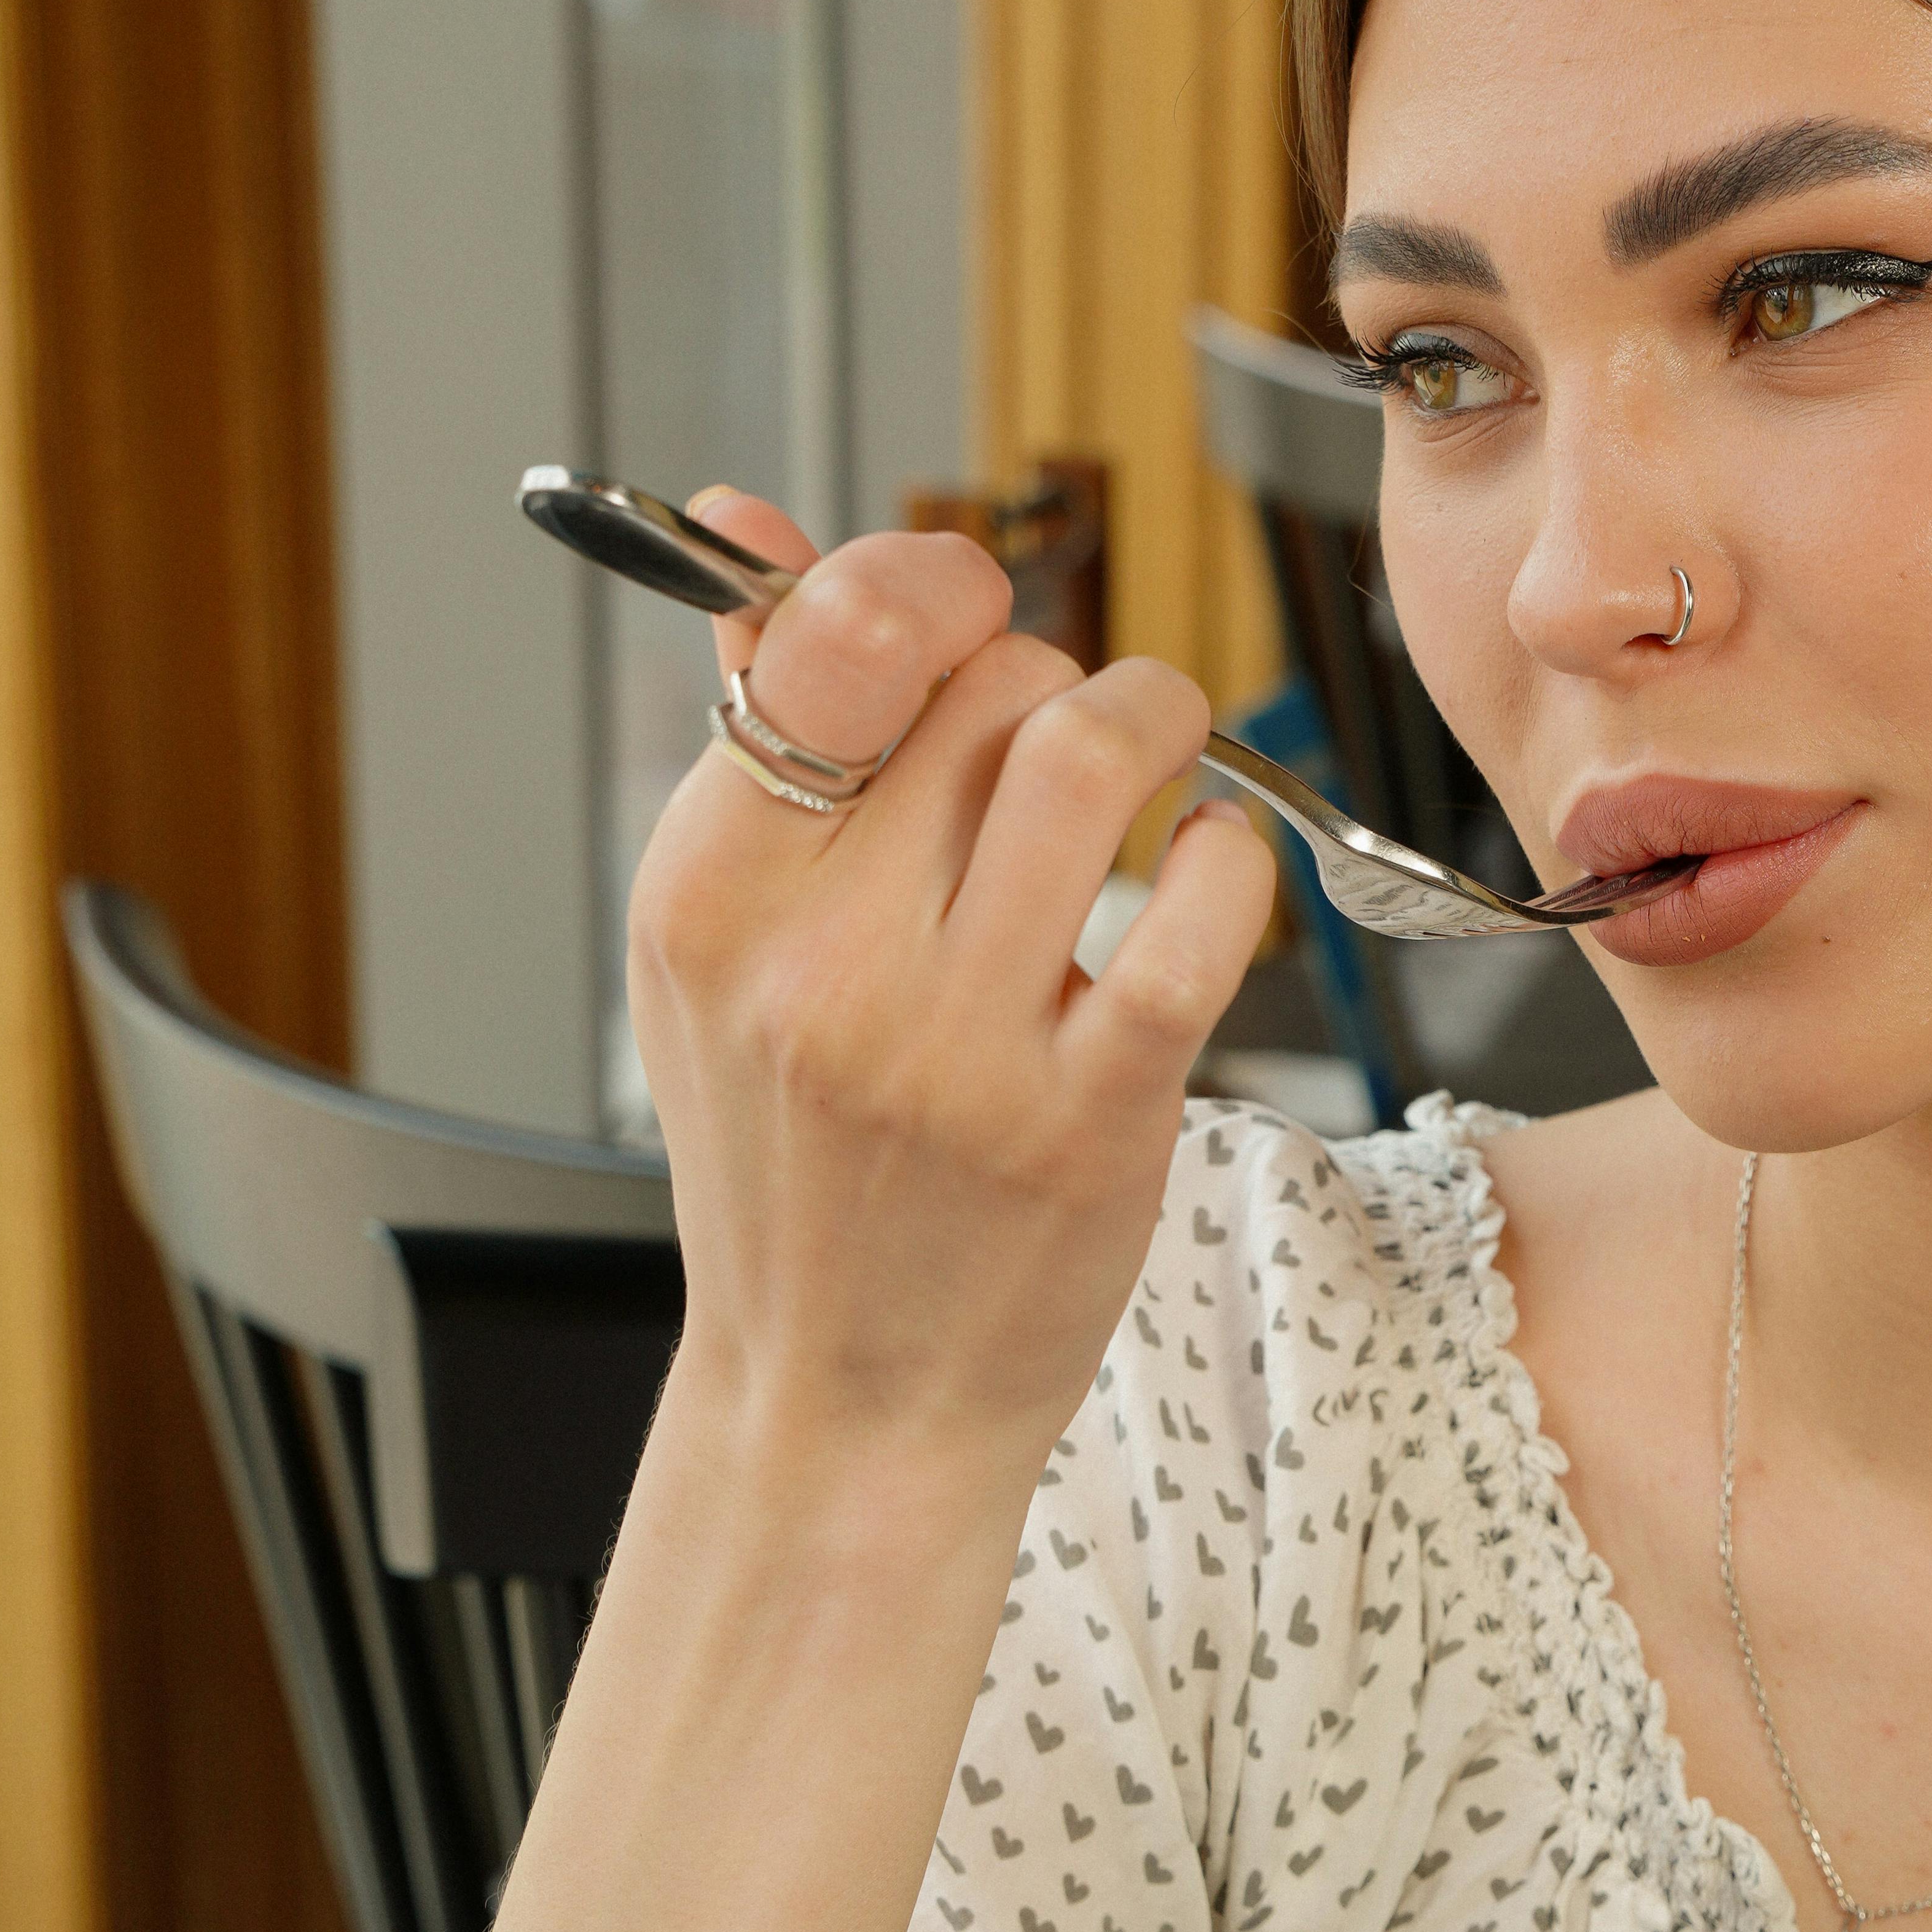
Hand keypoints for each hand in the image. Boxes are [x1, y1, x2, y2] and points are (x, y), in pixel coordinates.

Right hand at [628, 492, 1275, 1484]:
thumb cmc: (795, 1163)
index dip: (931, 585)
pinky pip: (1193, 907)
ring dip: (1155, 717)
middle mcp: (823, 966)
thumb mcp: (720, 954)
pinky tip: (1198, 870)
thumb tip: (755, 531)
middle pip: (983, 683)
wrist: (846, 1400)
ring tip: (1153, 759)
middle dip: (1048, 671)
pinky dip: (1221, 853)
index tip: (970, 619)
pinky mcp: (1090, 1117)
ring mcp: (960, 1048)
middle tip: (1060, 736)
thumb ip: (757, 732)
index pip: (836, 637)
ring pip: (1091, 750)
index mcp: (710, 897)